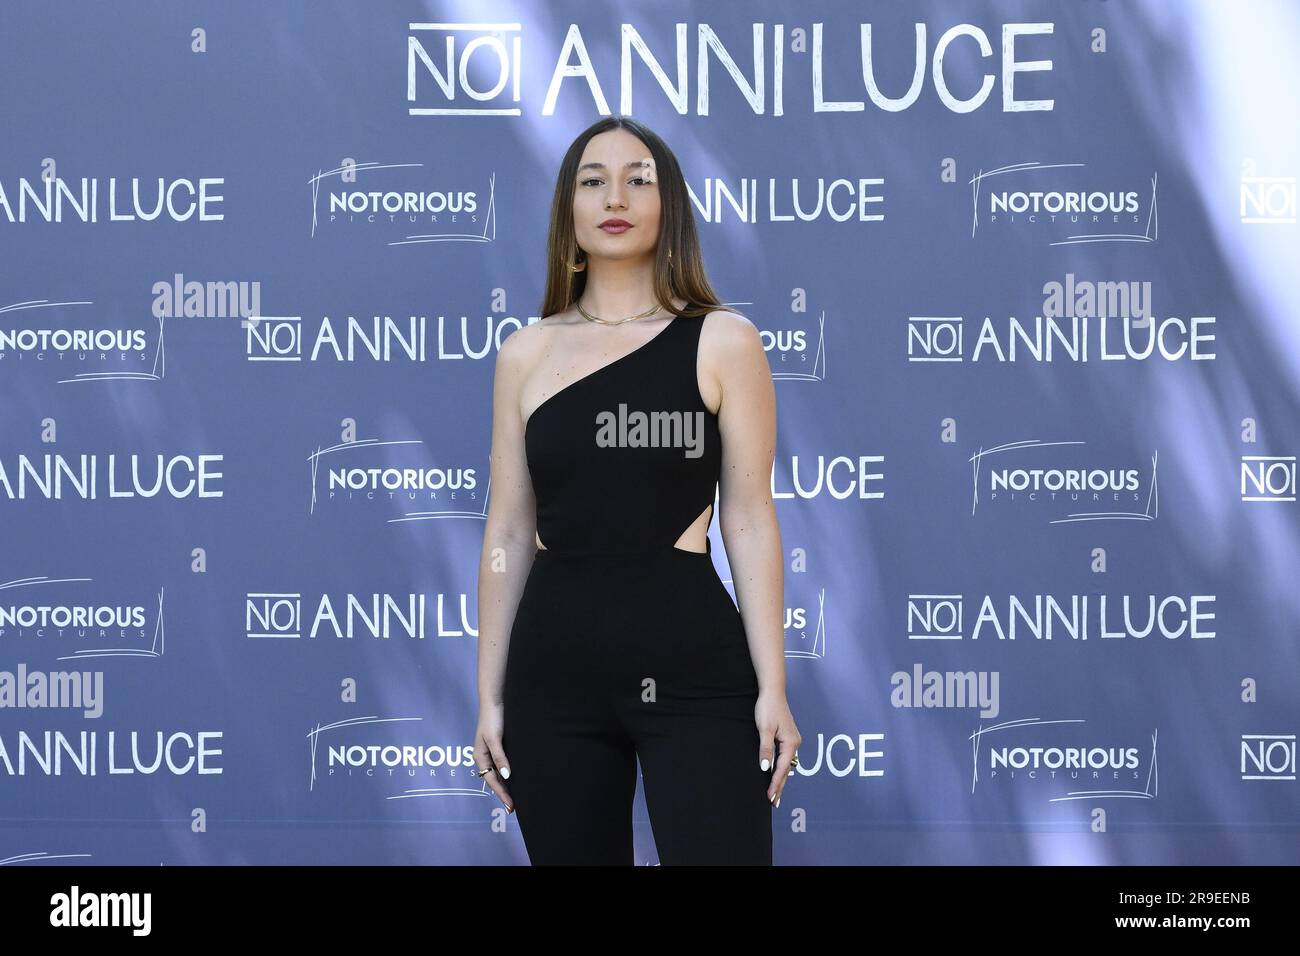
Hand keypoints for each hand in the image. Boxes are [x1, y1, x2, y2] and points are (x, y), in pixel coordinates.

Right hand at [474, 703, 513, 812]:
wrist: (495, 701)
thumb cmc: (492, 719)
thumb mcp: (495, 739)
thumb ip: (500, 757)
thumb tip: (506, 775)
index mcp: (480, 757)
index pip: (492, 780)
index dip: (502, 794)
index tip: (511, 806)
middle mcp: (484, 757)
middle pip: (494, 780)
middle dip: (503, 793)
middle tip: (513, 807)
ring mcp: (491, 752)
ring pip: (498, 773)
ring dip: (505, 785)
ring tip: (515, 797)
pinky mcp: (498, 747)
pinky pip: (502, 765)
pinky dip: (507, 774)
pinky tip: (514, 778)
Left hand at [755, 690, 800, 806]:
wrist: (772, 691)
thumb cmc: (768, 708)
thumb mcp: (764, 729)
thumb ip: (765, 749)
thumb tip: (765, 768)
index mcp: (790, 743)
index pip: (782, 769)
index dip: (775, 784)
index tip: (770, 797)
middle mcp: (794, 743)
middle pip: (786, 770)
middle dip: (779, 787)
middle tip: (774, 803)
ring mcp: (792, 741)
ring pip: (786, 765)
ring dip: (780, 779)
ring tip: (775, 795)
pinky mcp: (788, 738)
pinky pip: (785, 758)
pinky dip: (780, 769)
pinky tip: (776, 775)